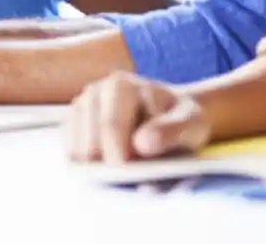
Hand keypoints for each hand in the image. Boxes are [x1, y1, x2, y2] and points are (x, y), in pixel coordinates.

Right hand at [66, 71, 209, 162]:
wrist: (173, 120)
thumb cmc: (182, 123)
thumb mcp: (192, 124)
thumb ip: (172, 131)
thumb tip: (142, 144)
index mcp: (120, 85)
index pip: (111, 126)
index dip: (120, 157)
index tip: (130, 176)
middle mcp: (94, 93)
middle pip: (90, 145)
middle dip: (110, 168)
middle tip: (132, 180)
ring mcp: (80, 111)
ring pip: (78, 155)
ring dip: (100, 170)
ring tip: (128, 168)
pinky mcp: (73, 130)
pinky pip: (74, 160)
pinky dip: (91, 171)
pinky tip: (114, 166)